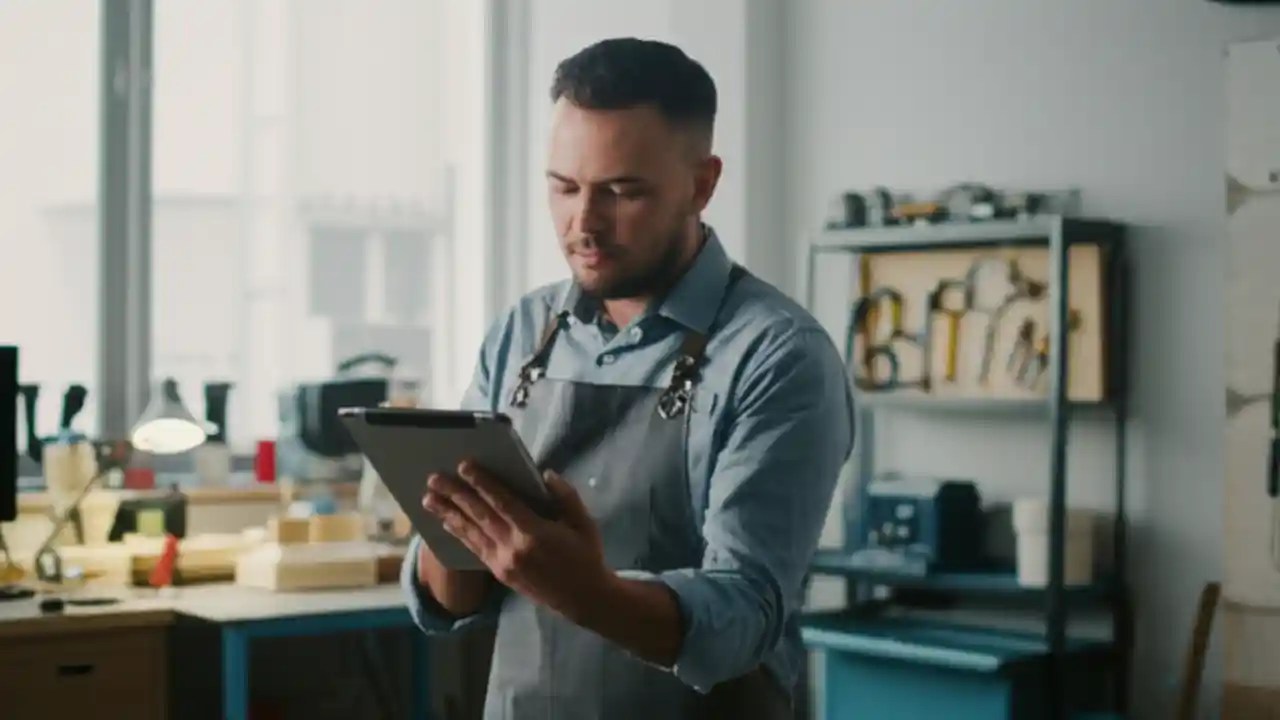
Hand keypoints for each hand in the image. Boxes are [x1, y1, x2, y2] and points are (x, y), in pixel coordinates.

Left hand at [423, 460, 611, 621]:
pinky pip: (474, 549)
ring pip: (470, 533)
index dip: (481, 482)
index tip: (463, 466)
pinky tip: (446, 522)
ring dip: (448, 514)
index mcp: (534, 533)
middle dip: (455, 495)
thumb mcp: (584, 523)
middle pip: (478, 515)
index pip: (501, 502)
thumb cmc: (587, 556)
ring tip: (429, 499)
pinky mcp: (499, 573)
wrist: (584, 600)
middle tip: (434, 479)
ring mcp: (503, 563)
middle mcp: (513, 547)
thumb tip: (545, 474)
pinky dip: (459, 534)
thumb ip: (565, 497)